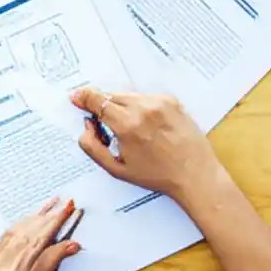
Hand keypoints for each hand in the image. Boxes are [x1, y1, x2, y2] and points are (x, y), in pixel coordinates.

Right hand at [70, 88, 223, 203]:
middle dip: (104, 106)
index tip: (77, 97)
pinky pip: (146, 97)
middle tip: (108, 126)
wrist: (194, 173)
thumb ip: (92, 146)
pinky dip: (141, 107)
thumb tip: (86, 126)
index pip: (98, 101)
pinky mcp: (171, 100)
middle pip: (111, 96)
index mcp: (127, 125)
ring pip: (128, 95)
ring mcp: (159, 102)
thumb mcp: (117, 169)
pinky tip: (149, 126)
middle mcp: (143, 108)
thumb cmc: (157, 175)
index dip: (84, 98)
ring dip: (122, 106)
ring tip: (133, 130)